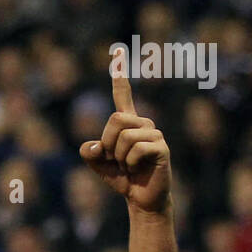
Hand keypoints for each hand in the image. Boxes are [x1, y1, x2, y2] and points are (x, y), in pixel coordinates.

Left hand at [80, 69, 171, 214]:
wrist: (143, 200)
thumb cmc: (123, 179)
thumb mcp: (99, 166)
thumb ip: (90, 153)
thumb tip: (93, 146)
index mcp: (128, 123)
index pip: (123, 96)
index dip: (119, 75)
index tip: (117, 51)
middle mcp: (143, 123)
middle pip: (114, 120)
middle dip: (108, 144)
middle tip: (117, 160)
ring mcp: (154, 133)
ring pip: (124, 137)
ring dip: (119, 157)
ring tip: (128, 166)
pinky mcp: (161, 147)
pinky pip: (135, 150)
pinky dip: (129, 164)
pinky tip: (137, 169)